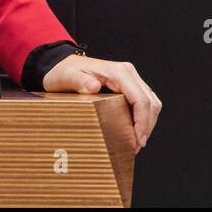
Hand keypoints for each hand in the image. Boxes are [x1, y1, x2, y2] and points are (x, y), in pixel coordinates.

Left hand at [42, 54, 161, 150]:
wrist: (60, 64)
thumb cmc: (63, 71)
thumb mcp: (65, 77)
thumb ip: (78, 81)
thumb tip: (93, 87)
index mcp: (117, 72)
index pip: (140, 99)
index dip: (143, 122)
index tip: (138, 141)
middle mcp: (127, 73)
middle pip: (150, 103)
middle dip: (146, 127)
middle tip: (136, 147)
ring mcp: (129, 78)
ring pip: (150, 103)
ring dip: (146, 123)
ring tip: (135, 142)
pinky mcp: (128, 85)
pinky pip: (142, 102)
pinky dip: (142, 118)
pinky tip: (133, 131)